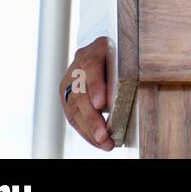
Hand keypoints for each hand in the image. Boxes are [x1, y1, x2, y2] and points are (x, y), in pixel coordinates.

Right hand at [60, 36, 115, 151]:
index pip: (92, 66)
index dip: (95, 87)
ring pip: (75, 107)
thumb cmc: (121, 53)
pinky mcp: (65, 94)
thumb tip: (123, 99)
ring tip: (104, 143)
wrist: (103, 47)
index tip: (101, 105)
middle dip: (93, 118)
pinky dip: (85, 130)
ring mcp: (70, 79)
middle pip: (81, 93)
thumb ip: (123, 71)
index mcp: (95, 49)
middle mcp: (79, 64)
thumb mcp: (124, 55)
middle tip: (105, 136)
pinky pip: (72, 115)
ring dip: (89, 130)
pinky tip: (97, 141)